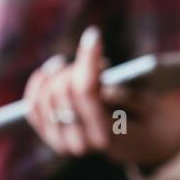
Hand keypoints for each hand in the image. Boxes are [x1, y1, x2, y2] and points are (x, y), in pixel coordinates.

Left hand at [24, 26, 156, 159]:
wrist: (134, 143)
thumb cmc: (144, 118)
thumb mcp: (148, 105)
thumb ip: (129, 96)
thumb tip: (103, 85)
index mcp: (106, 136)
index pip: (87, 91)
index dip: (89, 60)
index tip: (94, 35)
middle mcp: (79, 144)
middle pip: (62, 90)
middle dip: (77, 67)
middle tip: (94, 61)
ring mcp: (60, 142)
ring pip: (44, 96)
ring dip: (59, 74)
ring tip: (77, 67)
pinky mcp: (47, 136)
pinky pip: (31, 106)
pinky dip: (39, 84)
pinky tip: (52, 71)